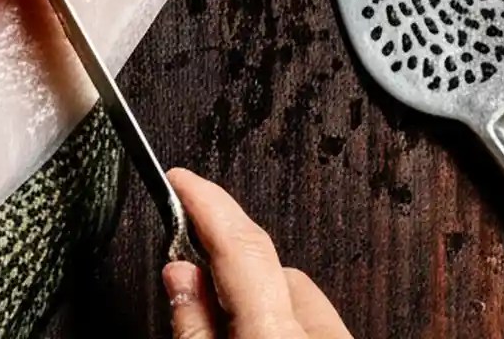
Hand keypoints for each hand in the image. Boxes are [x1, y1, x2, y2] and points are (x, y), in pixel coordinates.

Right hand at [163, 169, 351, 338]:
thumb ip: (193, 329)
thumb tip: (181, 275)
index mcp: (276, 337)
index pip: (242, 246)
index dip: (208, 204)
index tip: (182, 180)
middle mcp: (323, 334)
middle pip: (276, 273)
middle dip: (236, 279)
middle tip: (197, 300)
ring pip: (301, 301)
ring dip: (266, 310)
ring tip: (233, 337)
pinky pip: (320, 326)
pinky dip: (291, 330)